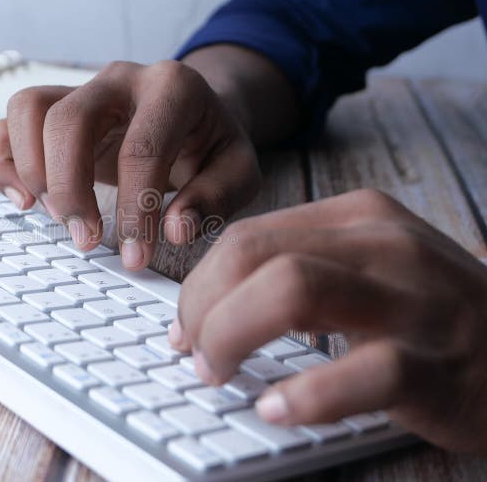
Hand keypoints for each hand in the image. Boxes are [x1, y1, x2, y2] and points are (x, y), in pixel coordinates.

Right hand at [0, 60, 260, 269]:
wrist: (195, 113)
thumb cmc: (211, 144)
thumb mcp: (238, 170)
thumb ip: (214, 198)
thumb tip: (174, 230)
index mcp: (173, 87)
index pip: (141, 149)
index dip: (134, 210)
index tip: (135, 256)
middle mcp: (119, 79)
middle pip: (69, 120)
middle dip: (71, 189)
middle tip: (84, 240)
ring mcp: (80, 87)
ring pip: (29, 109)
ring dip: (32, 171)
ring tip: (55, 216)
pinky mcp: (54, 108)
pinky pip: (8, 123)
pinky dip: (4, 163)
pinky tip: (24, 200)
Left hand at [171, 189, 486, 451]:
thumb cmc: (431, 312)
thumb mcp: (368, 268)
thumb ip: (295, 271)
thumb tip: (206, 306)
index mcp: (360, 217)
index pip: (247, 236)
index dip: (199, 284)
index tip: (185, 325)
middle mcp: (386, 246)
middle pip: (254, 256)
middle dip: (203, 308)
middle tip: (196, 354)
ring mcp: (417, 303)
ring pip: (292, 291)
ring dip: (232, 336)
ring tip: (220, 374)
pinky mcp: (440, 367)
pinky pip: (363, 373)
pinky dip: (307, 395)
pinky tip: (276, 408)